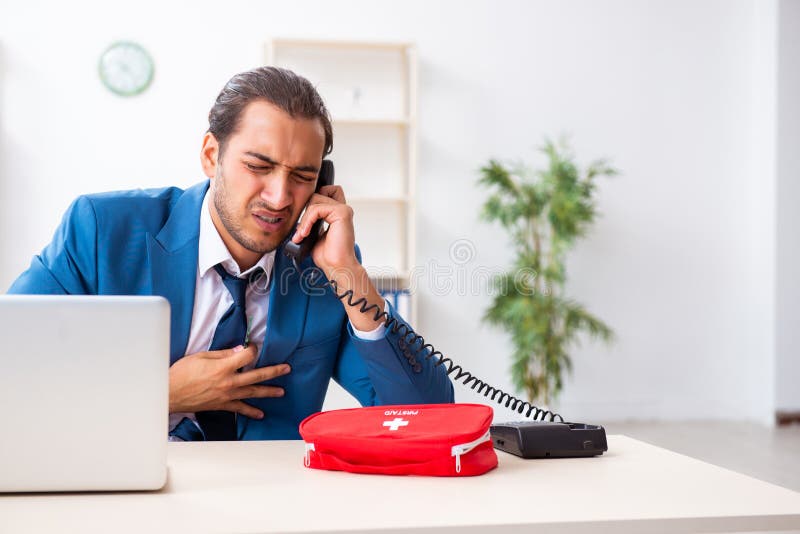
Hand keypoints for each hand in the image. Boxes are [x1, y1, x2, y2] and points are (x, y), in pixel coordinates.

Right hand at [168, 344, 289, 418]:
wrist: (169, 394)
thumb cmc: (181, 373)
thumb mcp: (201, 356)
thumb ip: (222, 354)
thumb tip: (239, 350)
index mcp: (223, 367)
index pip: (247, 356)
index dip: (252, 349)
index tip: (252, 346)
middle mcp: (229, 382)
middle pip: (257, 375)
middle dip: (274, 371)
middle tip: (287, 369)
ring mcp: (227, 395)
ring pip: (253, 393)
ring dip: (268, 392)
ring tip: (281, 392)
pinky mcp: (222, 405)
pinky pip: (240, 409)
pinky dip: (251, 411)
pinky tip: (261, 414)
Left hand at [291, 185, 359, 277]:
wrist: (337, 267)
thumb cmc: (329, 256)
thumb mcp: (315, 234)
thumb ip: (311, 221)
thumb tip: (298, 217)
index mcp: (337, 214)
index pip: (324, 192)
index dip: (311, 202)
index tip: (303, 223)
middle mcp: (342, 210)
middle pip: (317, 194)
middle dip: (306, 211)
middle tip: (302, 230)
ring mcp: (343, 210)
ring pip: (315, 200)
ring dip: (305, 219)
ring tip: (302, 234)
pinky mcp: (342, 213)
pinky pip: (316, 208)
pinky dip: (307, 220)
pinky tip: (306, 233)